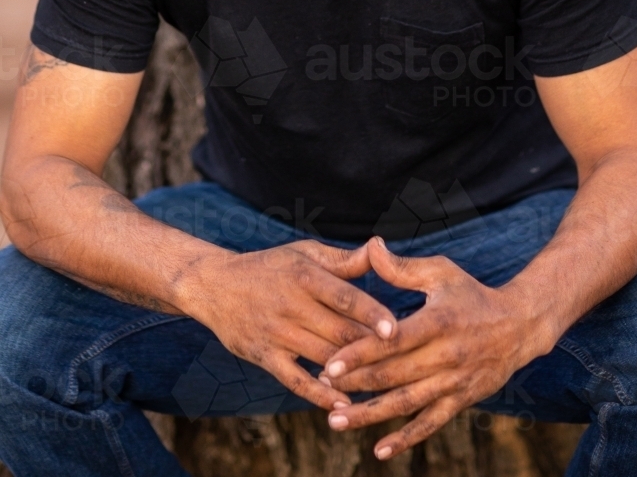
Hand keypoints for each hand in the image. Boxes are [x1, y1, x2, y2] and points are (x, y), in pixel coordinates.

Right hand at [202, 238, 397, 411]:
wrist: (215, 286)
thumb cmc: (270, 267)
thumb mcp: (304, 254)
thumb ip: (343, 260)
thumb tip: (379, 248)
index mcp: (305, 276)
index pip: (344, 297)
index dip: (371, 313)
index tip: (396, 329)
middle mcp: (291, 306)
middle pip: (339, 332)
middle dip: (370, 349)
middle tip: (403, 361)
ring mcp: (277, 334)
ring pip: (323, 358)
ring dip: (352, 374)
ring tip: (383, 384)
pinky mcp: (265, 356)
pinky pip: (296, 381)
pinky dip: (319, 394)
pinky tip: (343, 405)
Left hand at [321, 237, 551, 459]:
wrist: (519, 325)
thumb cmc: (472, 293)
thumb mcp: (441, 272)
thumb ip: (402, 267)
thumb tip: (371, 246)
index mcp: (438, 321)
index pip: (394, 341)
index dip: (361, 353)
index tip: (329, 363)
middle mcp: (447, 355)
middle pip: (394, 375)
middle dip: (355, 384)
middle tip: (320, 389)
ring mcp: (455, 382)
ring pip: (406, 404)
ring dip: (370, 415)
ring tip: (336, 420)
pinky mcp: (462, 400)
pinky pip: (430, 424)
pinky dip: (406, 439)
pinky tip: (379, 451)